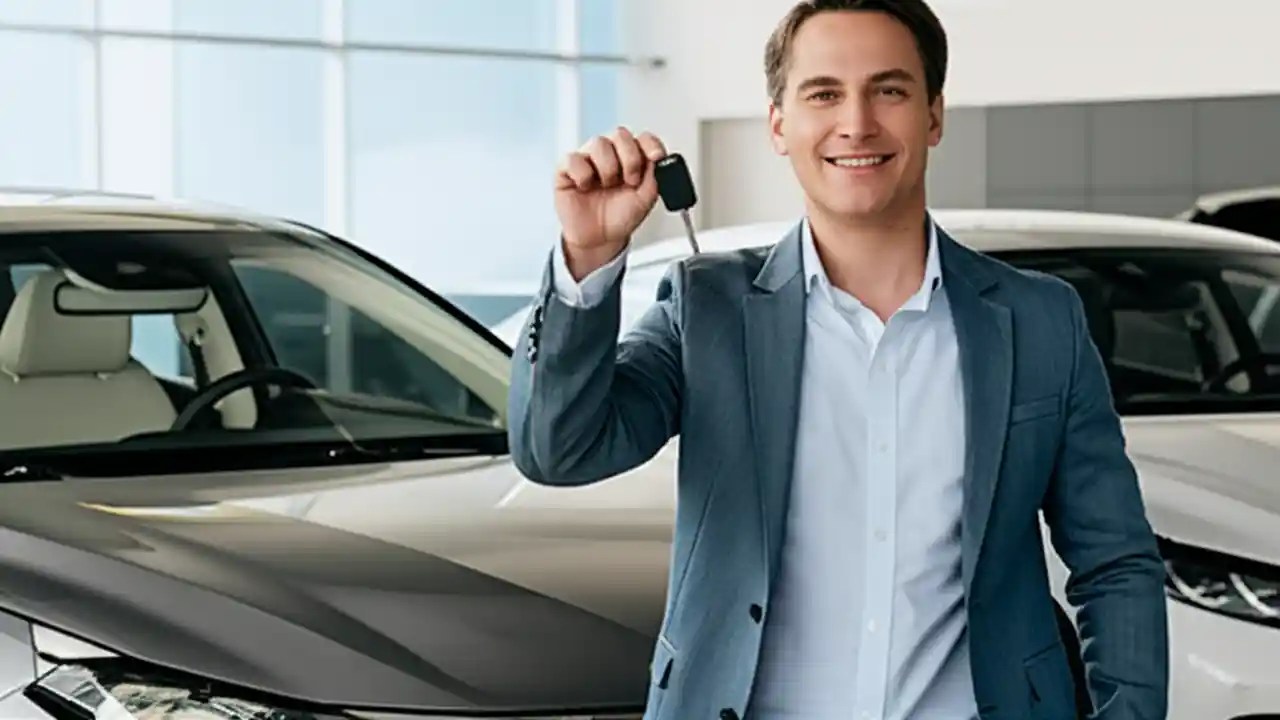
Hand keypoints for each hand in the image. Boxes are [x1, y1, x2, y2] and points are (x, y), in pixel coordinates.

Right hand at [555, 127, 667, 258]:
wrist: (600, 239)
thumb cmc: (620, 217)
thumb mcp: (646, 199)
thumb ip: (655, 176)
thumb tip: (659, 159)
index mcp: (631, 158)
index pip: (642, 138)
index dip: (650, 144)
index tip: (656, 157)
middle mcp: (610, 154)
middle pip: (620, 134)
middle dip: (630, 159)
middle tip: (630, 181)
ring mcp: (588, 158)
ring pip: (598, 143)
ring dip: (608, 168)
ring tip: (607, 186)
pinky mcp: (567, 169)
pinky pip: (573, 159)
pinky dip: (583, 174)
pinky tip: (586, 187)